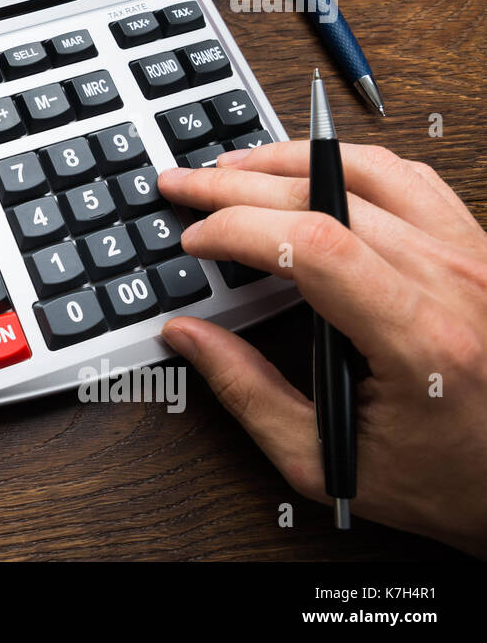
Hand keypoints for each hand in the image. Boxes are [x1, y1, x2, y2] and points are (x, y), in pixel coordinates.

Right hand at [157, 141, 486, 555]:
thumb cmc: (446, 482)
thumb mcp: (326, 462)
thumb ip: (247, 394)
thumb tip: (187, 335)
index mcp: (420, 340)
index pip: (312, 244)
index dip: (238, 229)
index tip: (195, 241)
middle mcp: (457, 283)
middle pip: (329, 195)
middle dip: (239, 185)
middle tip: (185, 185)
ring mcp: (475, 258)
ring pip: (371, 170)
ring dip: (291, 160)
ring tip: (235, 168)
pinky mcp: (480, 251)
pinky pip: (411, 179)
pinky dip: (350, 165)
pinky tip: (311, 173)